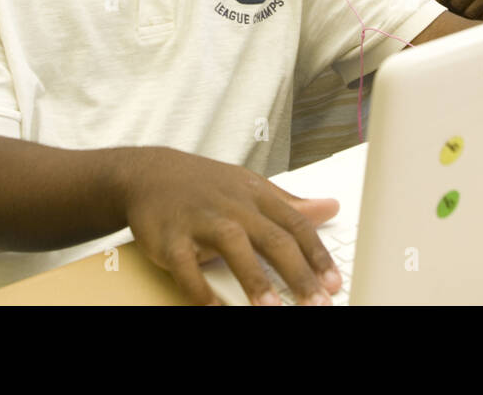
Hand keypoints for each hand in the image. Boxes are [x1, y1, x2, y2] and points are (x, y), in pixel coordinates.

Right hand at [123, 148, 340, 305]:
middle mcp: (232, 206)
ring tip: (273, 310)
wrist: (148, 173)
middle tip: (318, 303)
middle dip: (298, 273)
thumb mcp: (251, 187)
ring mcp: (200, 220)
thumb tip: (331, 207)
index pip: (295, 224)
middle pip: (272, 237)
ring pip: (233, 246)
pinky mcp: (170, 237)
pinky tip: (216, 310)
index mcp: (256, 195)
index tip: (334, 283)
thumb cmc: (205, 185)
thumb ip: (289, 203)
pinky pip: (186, 266)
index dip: (317, 255)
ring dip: (254, 279)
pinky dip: (200, 289)